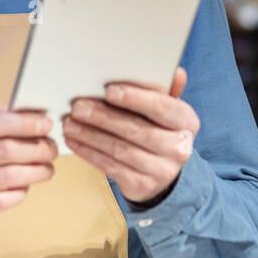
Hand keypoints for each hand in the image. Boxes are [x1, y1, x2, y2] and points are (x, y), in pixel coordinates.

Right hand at [0, 106, 57, 228]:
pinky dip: (19, 193)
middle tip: (52, 150)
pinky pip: (0, 201)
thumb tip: (32, 114)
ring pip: (7, 177)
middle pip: (6, 150)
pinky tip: (27, 186)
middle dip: (37, 149)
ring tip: (48, 169)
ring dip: (35, 172)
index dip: (27, 124)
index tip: (47, 125)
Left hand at [62, 66, 197, 204]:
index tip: (108, 90)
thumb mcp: (166, 109)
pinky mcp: (142, 185)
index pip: (163, 107)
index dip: (135, 98)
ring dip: (90, 135)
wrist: (162, 172)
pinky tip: (74, 140)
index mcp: (187, 122)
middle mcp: (179, 148)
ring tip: (69, 123)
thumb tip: (176, 72)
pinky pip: (110, 166)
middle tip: (77, 106)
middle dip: (103, 117)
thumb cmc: (159, 129)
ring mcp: (162, 170)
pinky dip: (88, 152)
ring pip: (120, 149)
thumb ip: (166, 90)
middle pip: (137, 129)